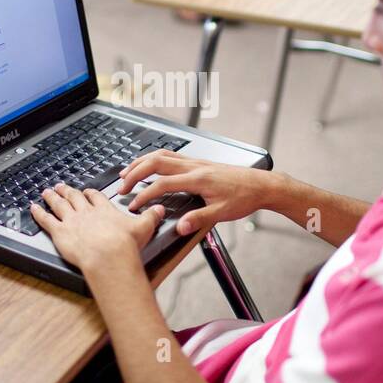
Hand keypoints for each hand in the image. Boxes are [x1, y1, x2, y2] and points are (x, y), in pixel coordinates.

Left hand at [31, 182, 165, 270]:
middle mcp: (86, 212)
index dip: (90, 194)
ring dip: (53, 197)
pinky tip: (34, 208)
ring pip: (59, 205)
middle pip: (75, 198)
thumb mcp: (144, 227)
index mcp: (104, 209)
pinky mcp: (60, 232)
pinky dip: (39, 213)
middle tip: (62, 186)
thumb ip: (151, 216)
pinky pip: (46, 220)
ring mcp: (71, 221)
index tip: (87, 192)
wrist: (109, 255)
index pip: (95, 197)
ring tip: (47, 192)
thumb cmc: (125, 244)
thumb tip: (160, 209)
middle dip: (68, 191)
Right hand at [119, 152, 269, 234]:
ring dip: (141, 162)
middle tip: (122, 186)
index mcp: (197, 179)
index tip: (133, 205)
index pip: (162, 185)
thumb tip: (180, 227)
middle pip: (155, 163)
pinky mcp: (199, 162)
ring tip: (127, 172)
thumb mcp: (222, 213)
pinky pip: (170, 155)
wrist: (261, 184)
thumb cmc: (244, 197)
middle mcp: (194, 166)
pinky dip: (154, 159)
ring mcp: (196, 162)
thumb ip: (198, 219)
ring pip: (161, 155)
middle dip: (135, 173)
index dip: (144, 195)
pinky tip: (150, 165)